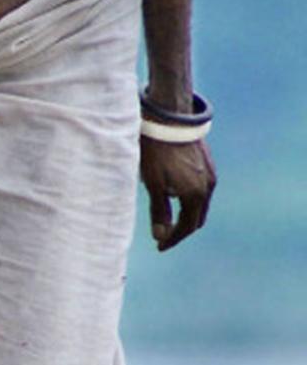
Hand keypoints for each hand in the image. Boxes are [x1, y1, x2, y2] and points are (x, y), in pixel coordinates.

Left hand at [139, 135, 215, 251]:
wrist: (170, 118)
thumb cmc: (157, 151)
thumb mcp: (153, 183)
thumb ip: (159, 210)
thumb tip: (161, 235)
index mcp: (196, 194)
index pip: (187, 226)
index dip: (173, 239)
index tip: (160, 246)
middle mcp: (208, 186)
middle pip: (196, 217)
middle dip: (181, 229)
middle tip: (164, 236)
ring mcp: (211, 174)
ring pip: (200, 203)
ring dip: (186, 214)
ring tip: (168, 218)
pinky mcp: (208, 163)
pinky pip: (202, 189)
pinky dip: (190, 199)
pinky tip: (175, 195)